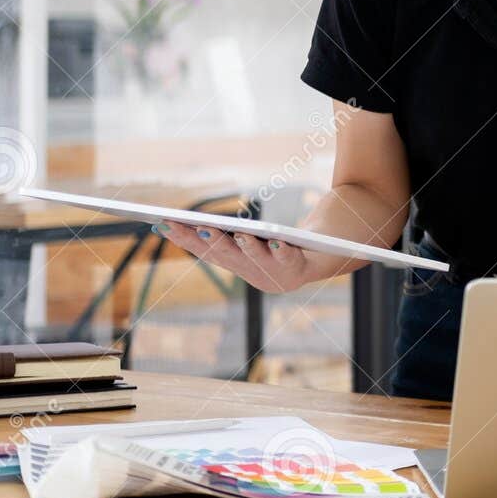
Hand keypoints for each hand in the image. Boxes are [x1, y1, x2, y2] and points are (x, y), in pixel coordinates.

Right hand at [157, 220, 313, 293]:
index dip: (185, 240)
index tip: (164, 224)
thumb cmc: (289, 241)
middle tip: (197, 226)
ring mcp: (279, 276)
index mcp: (240, 266)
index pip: (207, 253)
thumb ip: (232, 234)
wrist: (332, 251)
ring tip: (240, 234)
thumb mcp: (257, 237)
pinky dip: (283, 251)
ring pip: (260, 261)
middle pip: (229, 257)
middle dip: (213, 241)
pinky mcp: (304, 270)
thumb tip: (193, 221)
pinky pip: (293, 260)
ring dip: (248, 248)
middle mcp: (256, 276)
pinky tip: (278, 241)